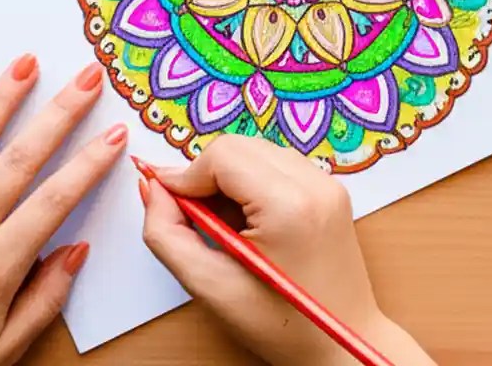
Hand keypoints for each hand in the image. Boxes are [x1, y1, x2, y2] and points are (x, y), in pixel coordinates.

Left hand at [0, 54, 127, 365]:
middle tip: (87, 79)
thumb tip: (78, 249)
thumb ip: (46, 296)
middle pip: (18, 162)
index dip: (89, 165)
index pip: (53, 203)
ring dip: (1, 101)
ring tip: (27, 63)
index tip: (115, 135)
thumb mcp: (5, 346)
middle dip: (58, 115)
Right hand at [141, 135, 434, 365]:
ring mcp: (329, 184)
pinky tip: (247, 221)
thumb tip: (152, 188)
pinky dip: (253, 182)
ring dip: (229, 178)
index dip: (186, 176)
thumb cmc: (282, 325)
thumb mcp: (210, 286)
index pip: (222, 155)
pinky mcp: (331, 191)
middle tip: (194, 216)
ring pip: (258, 152)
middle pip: (239, 146)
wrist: (339, 345)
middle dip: (207, 174)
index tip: (168, 202)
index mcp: (289, 206)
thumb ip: (167, 232)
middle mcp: (316, 184)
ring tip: (223, 224)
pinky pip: (279, 165)